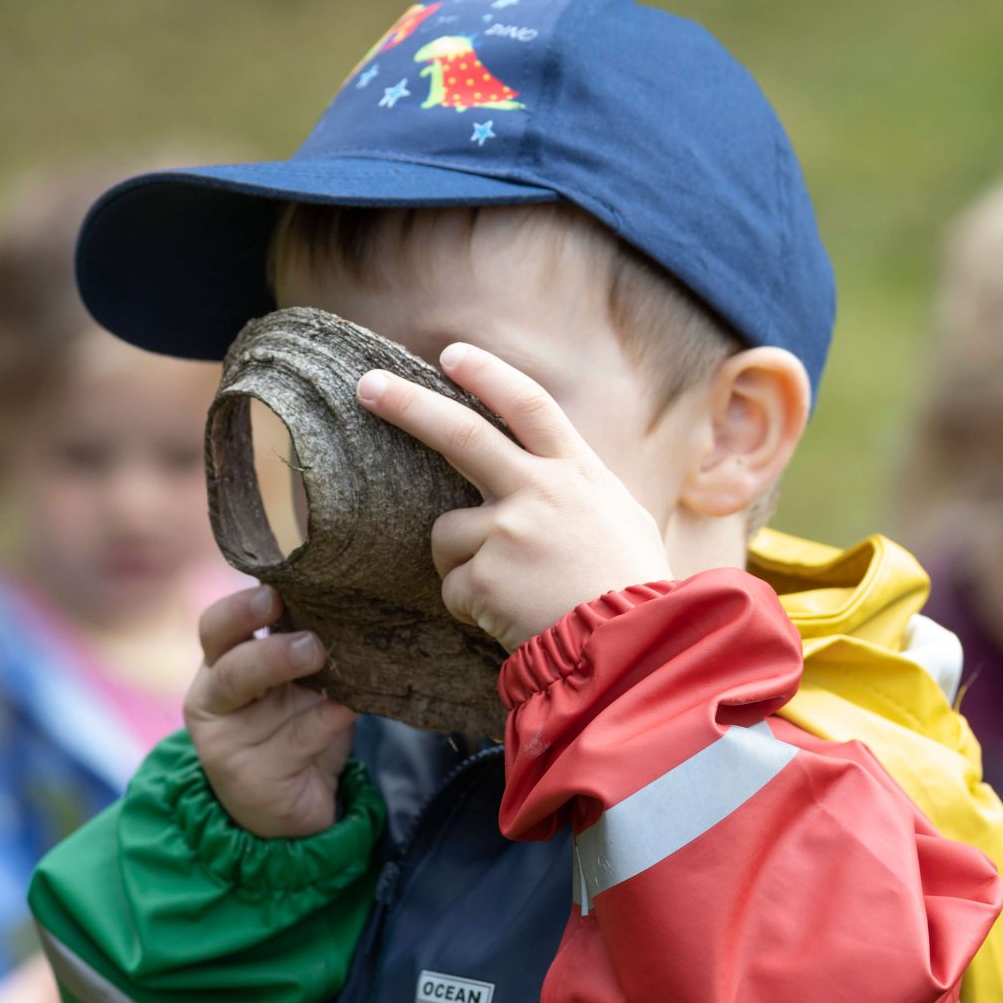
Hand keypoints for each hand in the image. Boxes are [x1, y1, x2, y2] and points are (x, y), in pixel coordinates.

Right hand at [184, 585, 355, 838]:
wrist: (288, 813)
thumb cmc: (295, 735)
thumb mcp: (297, 688)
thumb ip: (303, 656)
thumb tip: (342, 618)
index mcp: (217, 667)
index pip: (215, 629)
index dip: (240, 609)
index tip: (273, 593)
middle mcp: (213, 703)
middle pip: (232, 670)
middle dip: (273, 654)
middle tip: (313, 645)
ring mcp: (227, 745)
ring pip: (272, 708)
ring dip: (312, 693)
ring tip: (342, 685)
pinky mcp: (251, 780)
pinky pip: (296, 742)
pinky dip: (326, 722)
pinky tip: (345, 711)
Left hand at [356, 343, 672, 654]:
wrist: (633, 648)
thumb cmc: (634, 594)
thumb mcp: (622, 522)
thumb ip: (578, 494)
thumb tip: (550, 477)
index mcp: (579, 474)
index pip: (528, 406)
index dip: (488, 376)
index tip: (452, 354)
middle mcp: (542, 490)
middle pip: (461, 434)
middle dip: (409, 405)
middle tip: (368, 387)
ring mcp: (510, 531)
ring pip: (448, 533)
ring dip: (462, 564)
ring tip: (509, 595)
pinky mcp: (486, 576)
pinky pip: (454, 588)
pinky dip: (471, 608)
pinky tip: (510, 620)